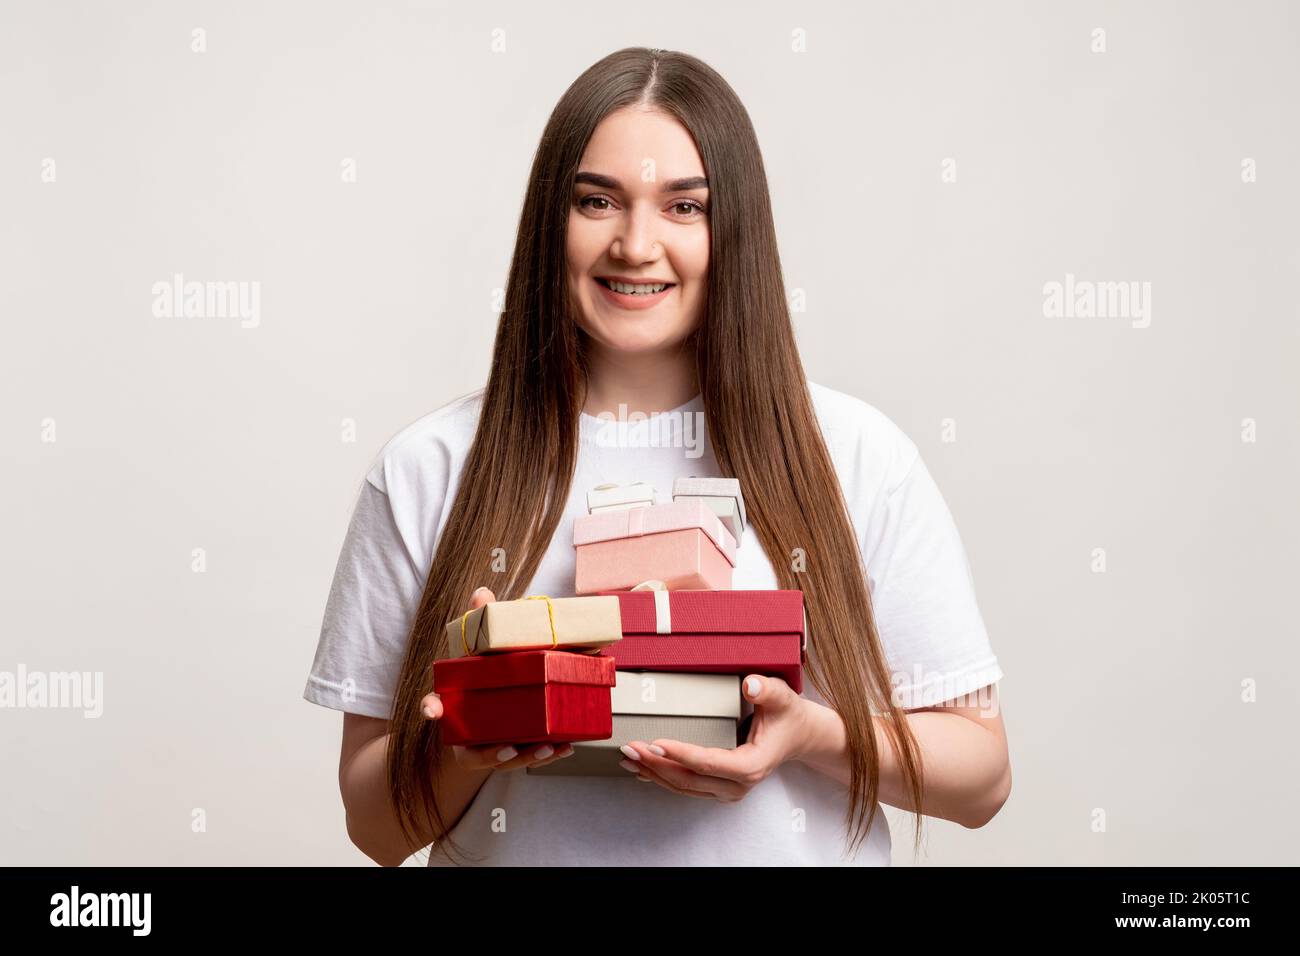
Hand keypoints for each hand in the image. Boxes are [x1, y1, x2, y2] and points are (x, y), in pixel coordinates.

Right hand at [419, 585, 575, 770]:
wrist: (494, 704)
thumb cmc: (483, 675)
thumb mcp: (478, 650)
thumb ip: (479, 623)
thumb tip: (483, 592)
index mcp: (454, 704)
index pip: (434, 706)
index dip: (431, 707)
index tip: (433, 711)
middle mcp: (468, 730)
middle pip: (475, 750)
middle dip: (493, 753)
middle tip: (509, 749)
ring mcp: (490, 745)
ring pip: (506, 759)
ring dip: (527, 757)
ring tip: (547, 748)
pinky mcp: (514, 749)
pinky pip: (529, 756)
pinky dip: (548, 753)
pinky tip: (566, 746)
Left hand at [618, 674, 809, 801]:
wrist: (799, 736)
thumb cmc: (788, 715)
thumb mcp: (782, 697)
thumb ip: (767, 690)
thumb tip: (750, 685)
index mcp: (751, 765)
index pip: (708, 763)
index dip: (680, 754)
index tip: (654, 741)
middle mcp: (738, 785)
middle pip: (689, 779)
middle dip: (656, 764)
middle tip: (629, 747)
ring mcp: (728, 790)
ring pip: (683, 786)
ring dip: (654, 773)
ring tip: (627, 758)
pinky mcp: (719, 788)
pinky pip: (686, 786)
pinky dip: (662, 777)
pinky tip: (642, 768)